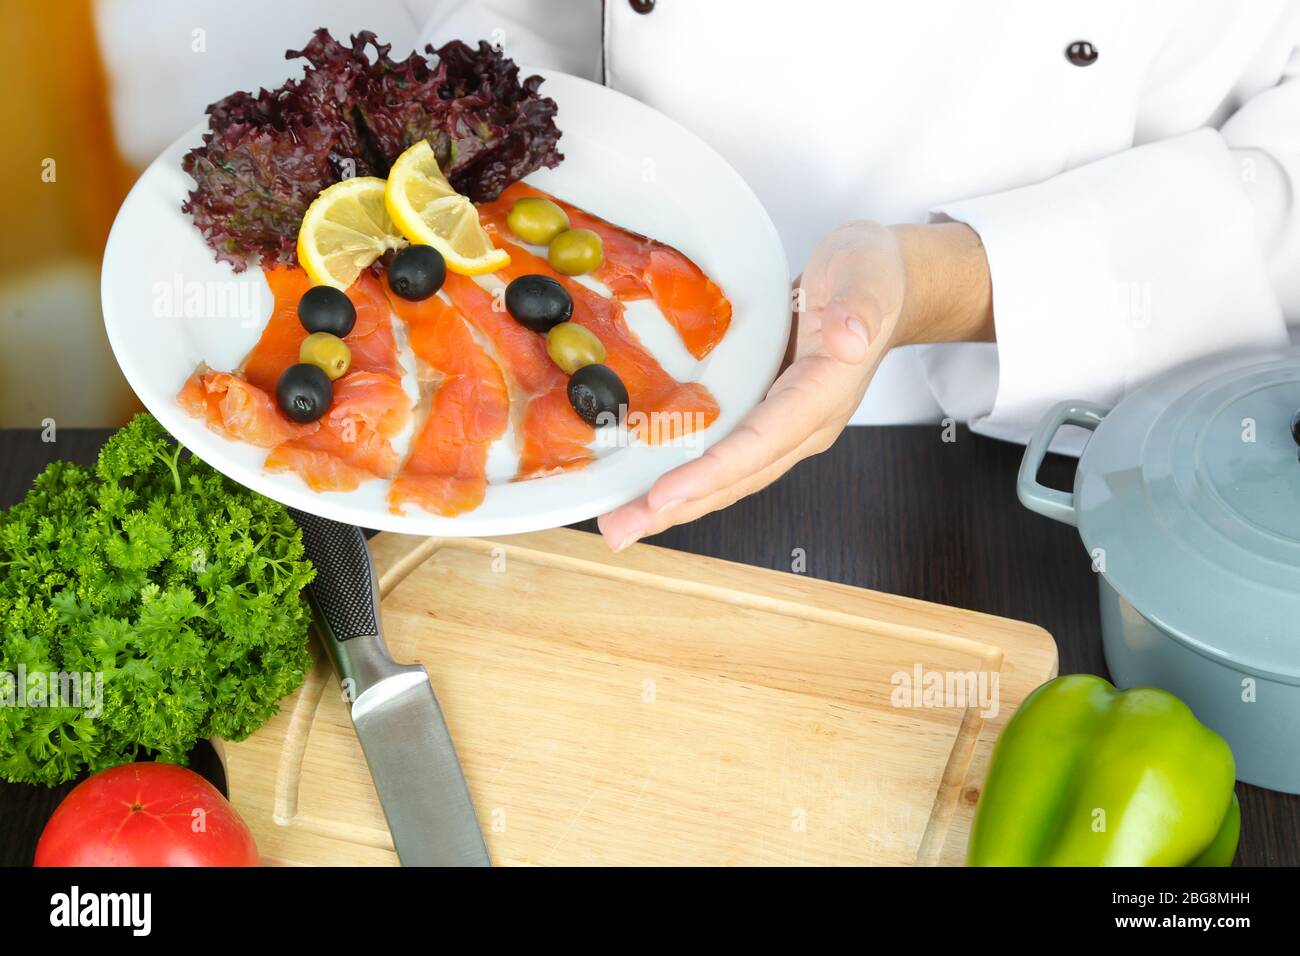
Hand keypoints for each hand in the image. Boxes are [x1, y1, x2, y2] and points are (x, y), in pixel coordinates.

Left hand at [598, 220, 908, 549]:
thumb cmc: (873, 275)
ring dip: (671, 505)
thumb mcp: (868, 274)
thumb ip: (860, 306)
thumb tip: (848, 339)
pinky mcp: (764, 417)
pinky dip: (682, 477)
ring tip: (620, 524)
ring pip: (725, 477)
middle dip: (677, 508)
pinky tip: (644, 489)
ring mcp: (783, 426)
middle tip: (620, 530)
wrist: (883, 283)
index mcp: (825, 394)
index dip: (712, 471)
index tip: (663, 496)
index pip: (762, 442)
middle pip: (736, 478)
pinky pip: (721, 456)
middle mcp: (803, 424)